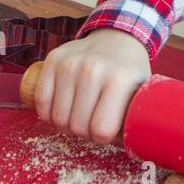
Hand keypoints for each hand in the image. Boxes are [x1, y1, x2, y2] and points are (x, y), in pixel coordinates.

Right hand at [33, 29, 150, 143]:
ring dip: (66, 123)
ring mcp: (70, 63)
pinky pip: (41, 101)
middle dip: (84, 132)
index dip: (102, 138)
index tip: (106, 130)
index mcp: (120, 80)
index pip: (100, 130)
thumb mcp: (141, 93)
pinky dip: (49, 112)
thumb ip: (134, 120)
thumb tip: (129, 146)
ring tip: (79, 113)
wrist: (117, 37)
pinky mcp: (53, 59)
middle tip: (91, 122)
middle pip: (76, 127)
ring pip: (57, 118)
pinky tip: (63, 106)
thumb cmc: (129, 72)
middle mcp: (93, 70)